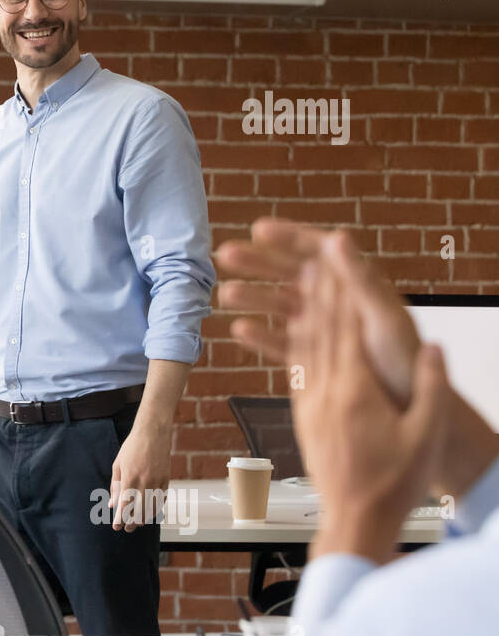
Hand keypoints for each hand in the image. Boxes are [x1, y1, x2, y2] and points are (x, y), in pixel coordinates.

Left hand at [108, 421, 171, 531]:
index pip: (125, 505)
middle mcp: (144, 481)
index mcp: (130, 478)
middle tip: (128, 529)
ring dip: (145, 518)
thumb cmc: (131, 448)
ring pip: (153, 507)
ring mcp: (157, 481)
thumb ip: (115, 486)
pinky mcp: (167, 479)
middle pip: (140, 510)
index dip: (120, 518)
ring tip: (139, 523)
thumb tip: (112, 505)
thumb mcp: (118, 465)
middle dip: (133, 522)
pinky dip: (156, 508)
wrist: (152, 433)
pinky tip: (151, 512)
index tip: (117, 527)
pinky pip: (162, 499)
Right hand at [217, 218, 419, 404]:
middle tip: (225, 254)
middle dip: (257, 263)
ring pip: (278, 305)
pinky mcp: (311, 354)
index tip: (258, 229)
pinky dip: (260, 335)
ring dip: (252, 297)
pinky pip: (280, 341)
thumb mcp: (384, 316)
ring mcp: (320, 326)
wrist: (410, 406)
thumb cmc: (405, 359)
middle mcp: (334, 299)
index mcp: (355, 282)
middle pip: (289, 273)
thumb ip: (359, 279)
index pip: (317, 249)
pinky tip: (239, 330)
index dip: (287, 237)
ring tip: (225, 295)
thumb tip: (336, 237)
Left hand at [289, 250, 448, 562]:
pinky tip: (293, 332)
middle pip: (318, 331)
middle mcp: (325, 392)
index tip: (335, 260)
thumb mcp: (423, 435)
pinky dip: (294, 345)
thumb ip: (430, 388)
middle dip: (315, 290)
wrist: (355, 520)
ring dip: (298, 311)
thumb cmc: (395, 483)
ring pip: (301, 347)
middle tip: (309, 255)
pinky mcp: (304, 419)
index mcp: (356, 391)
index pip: (346, 330)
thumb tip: (435, 346)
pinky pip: (297, 372)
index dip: (341, 292)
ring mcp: (310, 405)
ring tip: (292, 283)